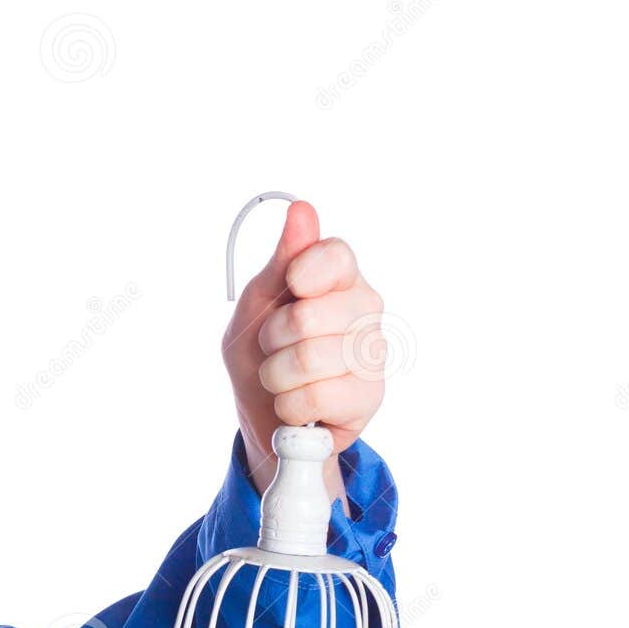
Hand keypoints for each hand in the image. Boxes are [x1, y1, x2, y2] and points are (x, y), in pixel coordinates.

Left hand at [222, 199, 385, 499]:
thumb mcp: (257, 306)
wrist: (264, 416)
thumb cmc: (261, 354)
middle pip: (309, 317)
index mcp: (340, 278)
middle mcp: (364, 310)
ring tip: (284, 379)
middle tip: (275, 349)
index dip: (303, 274)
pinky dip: (290, 407)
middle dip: (273, 341)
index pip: (335, 256)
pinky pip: (316, 398)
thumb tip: (302, 210)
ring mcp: (371, 354)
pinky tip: (298, 406)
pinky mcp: (369, 397)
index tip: (290, 287)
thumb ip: (280, 262)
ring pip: (310, 360)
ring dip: (276, 377)